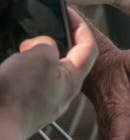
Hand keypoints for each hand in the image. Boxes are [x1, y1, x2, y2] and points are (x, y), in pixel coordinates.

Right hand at [0, 8, 96, 139]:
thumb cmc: (20, 96)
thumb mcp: (41, 58)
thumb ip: (49, 45)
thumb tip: (44, 46)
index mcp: (72, 79)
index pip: (88, 49)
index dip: (81, 27)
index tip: (71, 13)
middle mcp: (62, 92)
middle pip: (67, 60)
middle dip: (54, 41)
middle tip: (39, 30)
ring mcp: (44, 100)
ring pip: (45, 71)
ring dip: (35, 56)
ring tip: (21, 51)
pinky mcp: (27, 105)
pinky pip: (29, 81)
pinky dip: (22, 69)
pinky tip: (11, 68)